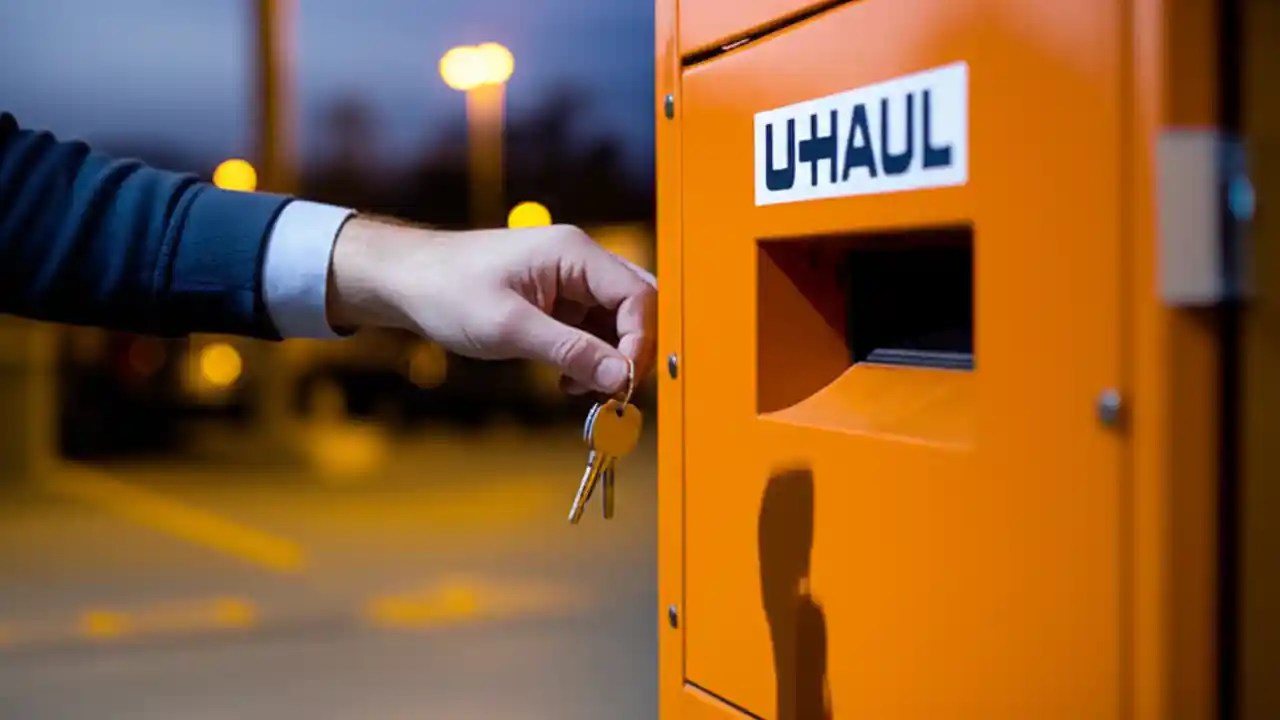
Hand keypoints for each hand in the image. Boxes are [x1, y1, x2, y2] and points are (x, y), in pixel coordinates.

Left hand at [326, 217, 656, 395]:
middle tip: (614, 392)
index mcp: (575, 252)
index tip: (623, 385)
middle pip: (638, 306)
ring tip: (579, 387)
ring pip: (618, 322)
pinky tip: (567, 378)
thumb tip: (619, 376)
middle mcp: (580, 260)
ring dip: (609, 360)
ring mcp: (571, 279)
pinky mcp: (558, 298)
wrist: (405, 281)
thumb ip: (570, 350)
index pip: (639, 297)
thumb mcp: (509, 328)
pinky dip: (590, 358)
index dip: (640, 344)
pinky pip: (593, 329)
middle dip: (632, 352)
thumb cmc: (446, 290)